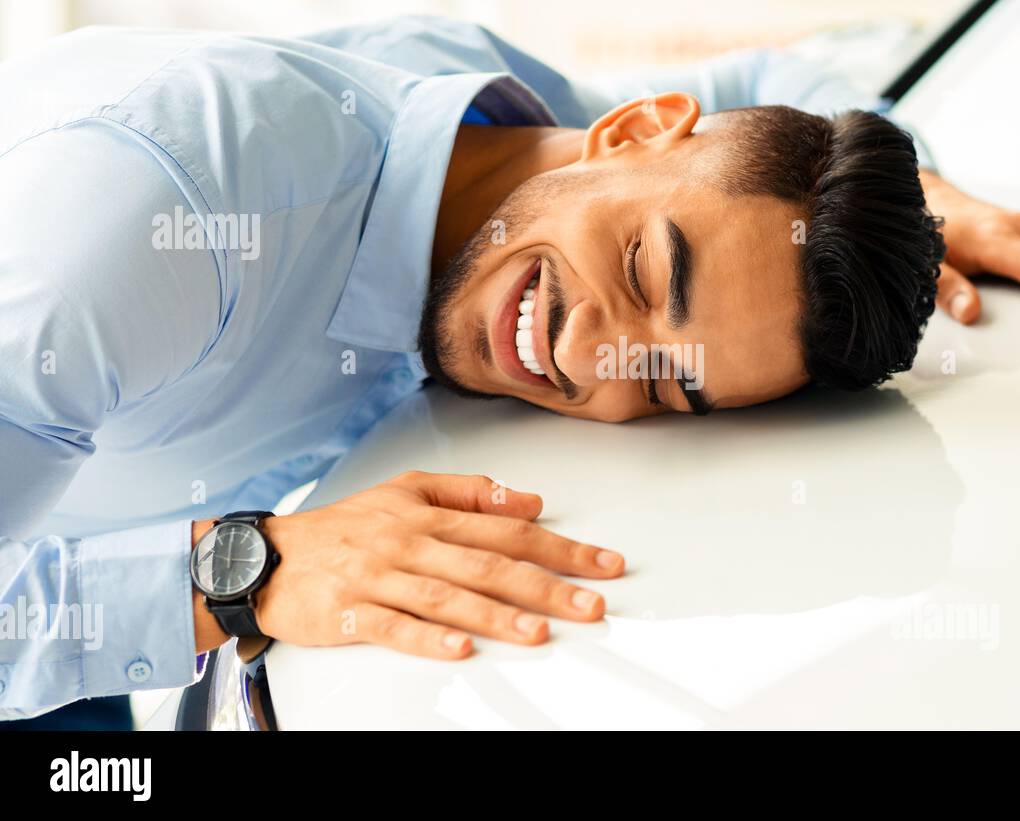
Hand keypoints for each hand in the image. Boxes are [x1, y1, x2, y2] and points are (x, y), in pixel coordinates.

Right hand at [197, 471, 624, 658]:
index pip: (508, 530)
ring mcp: (378, 578)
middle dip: (546, 586)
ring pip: (446, 597)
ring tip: (538, 632)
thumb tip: (530, 499)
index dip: (560, 548)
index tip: (603, 565)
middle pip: (488, 565)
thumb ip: (471, 493)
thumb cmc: (342, 527)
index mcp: (427, 515)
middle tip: (591, 605)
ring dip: (496, 616)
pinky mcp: (348, 614)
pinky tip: (460, 649)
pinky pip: (392, 627)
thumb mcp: (405, 490)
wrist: (263, 557)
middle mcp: (408, 543)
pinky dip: (427, 638)